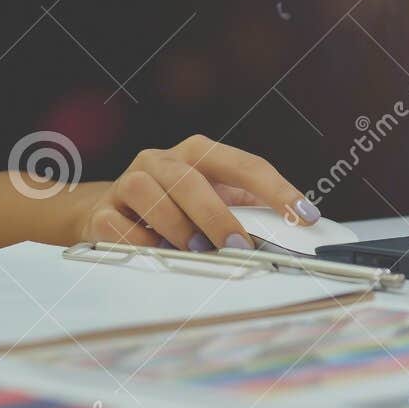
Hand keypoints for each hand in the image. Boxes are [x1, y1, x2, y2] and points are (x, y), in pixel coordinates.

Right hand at [74, 135, 318, 249]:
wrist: (104, 210)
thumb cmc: (174, 206)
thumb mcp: (214, 198)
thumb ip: (247, 209)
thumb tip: (290, 233)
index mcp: (198, 153)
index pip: (246, 165)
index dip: (279, 191)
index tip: (306, 217)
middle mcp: (162, 161)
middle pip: (190, 179)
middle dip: (217, 214)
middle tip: (239, 244)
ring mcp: (128, 183)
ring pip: (149, 195)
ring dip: (178, 227)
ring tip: (198, 250)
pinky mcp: (102, 212)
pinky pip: (118, 226)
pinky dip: (140, 242)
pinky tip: (157, 253)